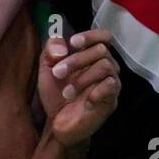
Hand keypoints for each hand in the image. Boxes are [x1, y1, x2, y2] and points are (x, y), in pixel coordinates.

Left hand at [37, 28, 119, 150]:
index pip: (103, 36)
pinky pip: (111, 86)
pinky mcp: (112, 100)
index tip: (73, 43)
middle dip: (76, 60)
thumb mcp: (47, 68)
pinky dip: (94, 91)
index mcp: (91, 56)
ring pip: (106, 66)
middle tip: (58, 73)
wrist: (57, 123)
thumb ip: (51, 50)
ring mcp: (111, 83)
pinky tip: (84, 100)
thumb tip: (63, 45)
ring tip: (67, 92)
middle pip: (101, 50)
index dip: (90, 36)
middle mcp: (106, 66)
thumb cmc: (56, 93)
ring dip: (82, 77)